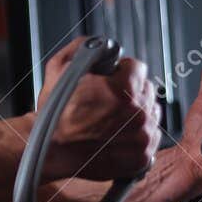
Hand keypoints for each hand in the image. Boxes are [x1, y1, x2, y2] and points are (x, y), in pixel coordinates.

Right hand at [38, 37, 160, 180]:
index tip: (111, 80)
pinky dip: (138, 136)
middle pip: (147, 90)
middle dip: (130, 92)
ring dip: (136, 114)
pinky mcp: (141, 158)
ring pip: (152, 114)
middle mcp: (138, 114)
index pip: (138, 68)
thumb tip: (100, 44)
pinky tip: (118, 136)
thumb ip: (82, 47)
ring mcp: (142, 138)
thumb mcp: (58, 68)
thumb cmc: (52, 116)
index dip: (121, 71)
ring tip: (112, 120)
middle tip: (108, 102)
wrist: (49, 151)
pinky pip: (151, 139)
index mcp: (123, 90)